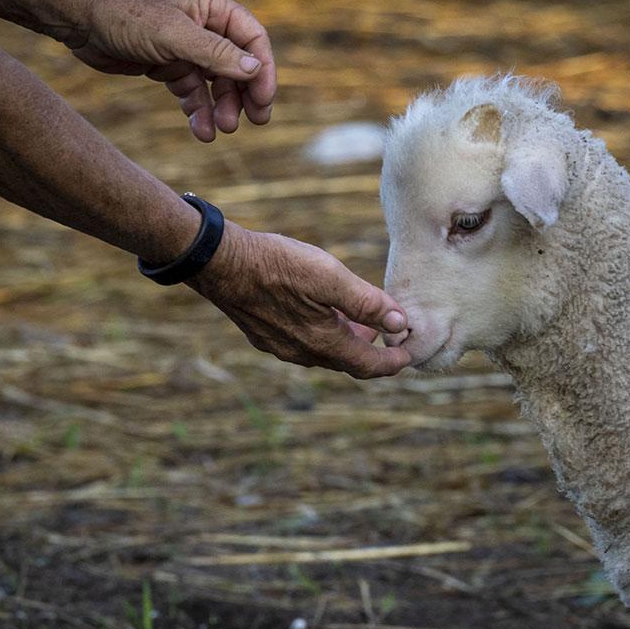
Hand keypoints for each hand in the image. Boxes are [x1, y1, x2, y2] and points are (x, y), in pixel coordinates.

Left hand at [72, 0, 275, 139]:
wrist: (79, 20)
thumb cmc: (124, 15)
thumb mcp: (174, 35)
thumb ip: (216, 54)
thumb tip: (255, 70)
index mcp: (212, 6)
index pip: (253, 39)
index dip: (263, 70)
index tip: (263, 101)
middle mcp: (205, 25)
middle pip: (239, 64)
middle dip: (245, 94)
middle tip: (254, 121)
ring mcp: (188, 47)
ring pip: (217, 83)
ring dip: (222, 107)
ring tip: (223, 129)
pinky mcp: (170, 65)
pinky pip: (193, 92)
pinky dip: (198, 111)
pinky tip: (200, 130)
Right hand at [189, 223, 410, 378]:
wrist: (221, 263)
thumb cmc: (276, 265)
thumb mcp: (330, 277)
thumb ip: (367, 302)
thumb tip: (400, 322)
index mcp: (323, 342)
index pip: (368, 365)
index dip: (392, 362)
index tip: (408, 356)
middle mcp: (302, 352)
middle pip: (346, 362)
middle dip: (370, 352)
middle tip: (388, 336)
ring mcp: (280, 346)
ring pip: (323, 353)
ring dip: (345, 343)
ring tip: (358, 323)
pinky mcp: (263, 335)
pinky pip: (302, 344)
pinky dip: (322, 336)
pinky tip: (320, 315)